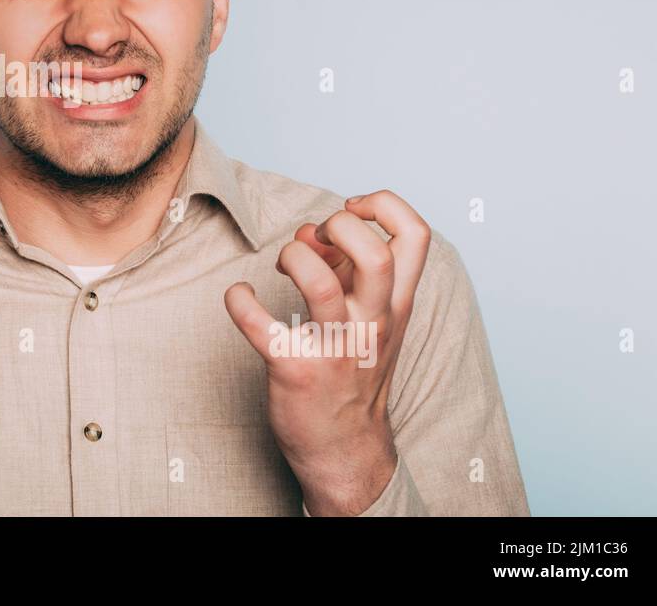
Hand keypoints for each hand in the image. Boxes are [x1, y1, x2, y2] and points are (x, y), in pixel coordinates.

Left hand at [223, 190, 430, 514]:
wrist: (345, 451)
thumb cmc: (352, 372)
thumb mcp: (367, 318)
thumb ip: (346, 269)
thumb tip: (311, 232)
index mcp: (396, 304)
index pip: (417, 234)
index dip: (383, 205)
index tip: (350, 209)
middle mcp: (372, 323)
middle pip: (374, 253)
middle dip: (337, 226)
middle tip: (315, 241)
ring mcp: (335, 347)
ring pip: (318, 284)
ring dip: (291, 257)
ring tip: (282, 265)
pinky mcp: (294, 370)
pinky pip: (260, 325)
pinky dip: (240, 300)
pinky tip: (239, 296)